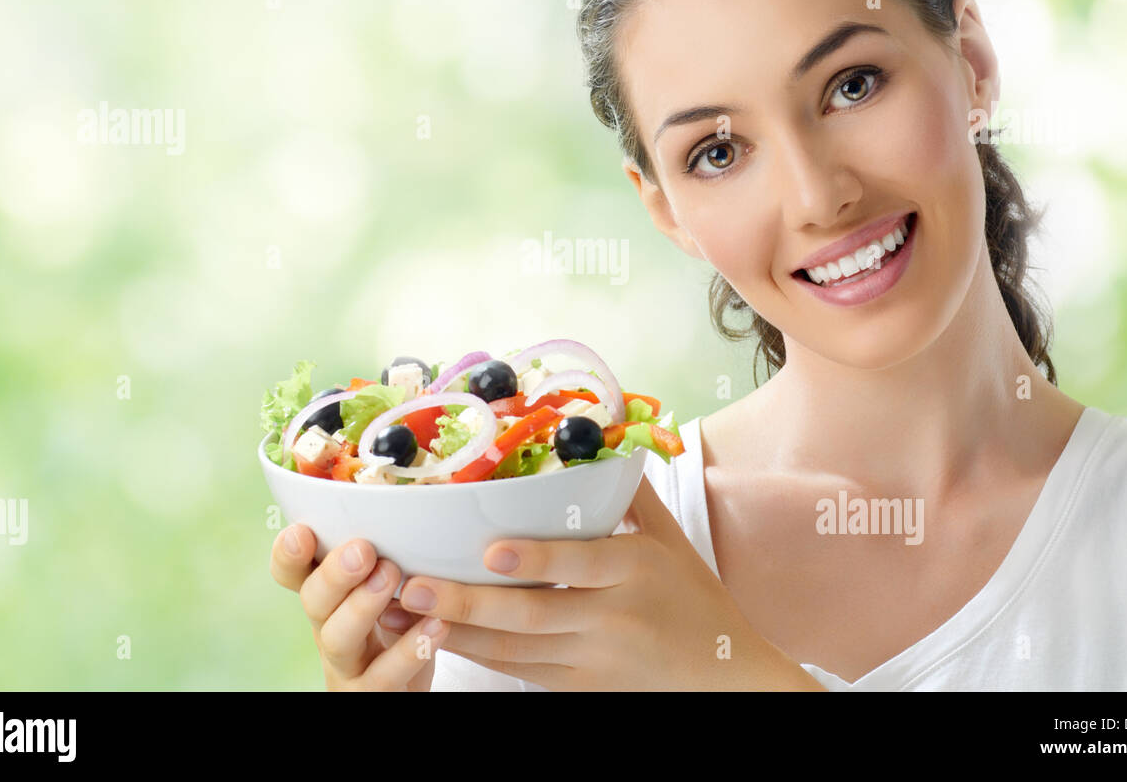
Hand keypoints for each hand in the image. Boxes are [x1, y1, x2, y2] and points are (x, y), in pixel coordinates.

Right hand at [269, 524, 450, 690]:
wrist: (405, 687)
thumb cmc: (400, 623)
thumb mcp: (387, 582)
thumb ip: (390, 547)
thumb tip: (418, 492)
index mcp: (328, 594)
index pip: (292, 571)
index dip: (288, 554)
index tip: (301, 530)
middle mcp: (329, 626)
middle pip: (313, 601)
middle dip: (334, 574)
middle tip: (363, 549)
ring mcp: (347, 664)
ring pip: (338, 638)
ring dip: (362, 606)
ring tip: (393, 576)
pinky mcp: (372, 693)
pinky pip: (384, 676)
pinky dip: (409, 650)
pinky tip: (435, 626)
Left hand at [380, 478, 822, 690]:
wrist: (725, 678)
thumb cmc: (695, 598)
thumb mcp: (671, 540)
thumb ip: (629, 494)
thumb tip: (595, 438)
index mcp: (636, 570)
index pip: (580, 564)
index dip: (535, 561)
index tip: (489, 549)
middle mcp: (611, 618)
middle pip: (530, 616)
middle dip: (465, 604)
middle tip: (410, 587)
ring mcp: (592, 660)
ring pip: (512, 651)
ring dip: (454, 634)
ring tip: (400, 616)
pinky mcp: (580, 688)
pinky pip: (518, 673)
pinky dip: (477, 657)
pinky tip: (437, 640)